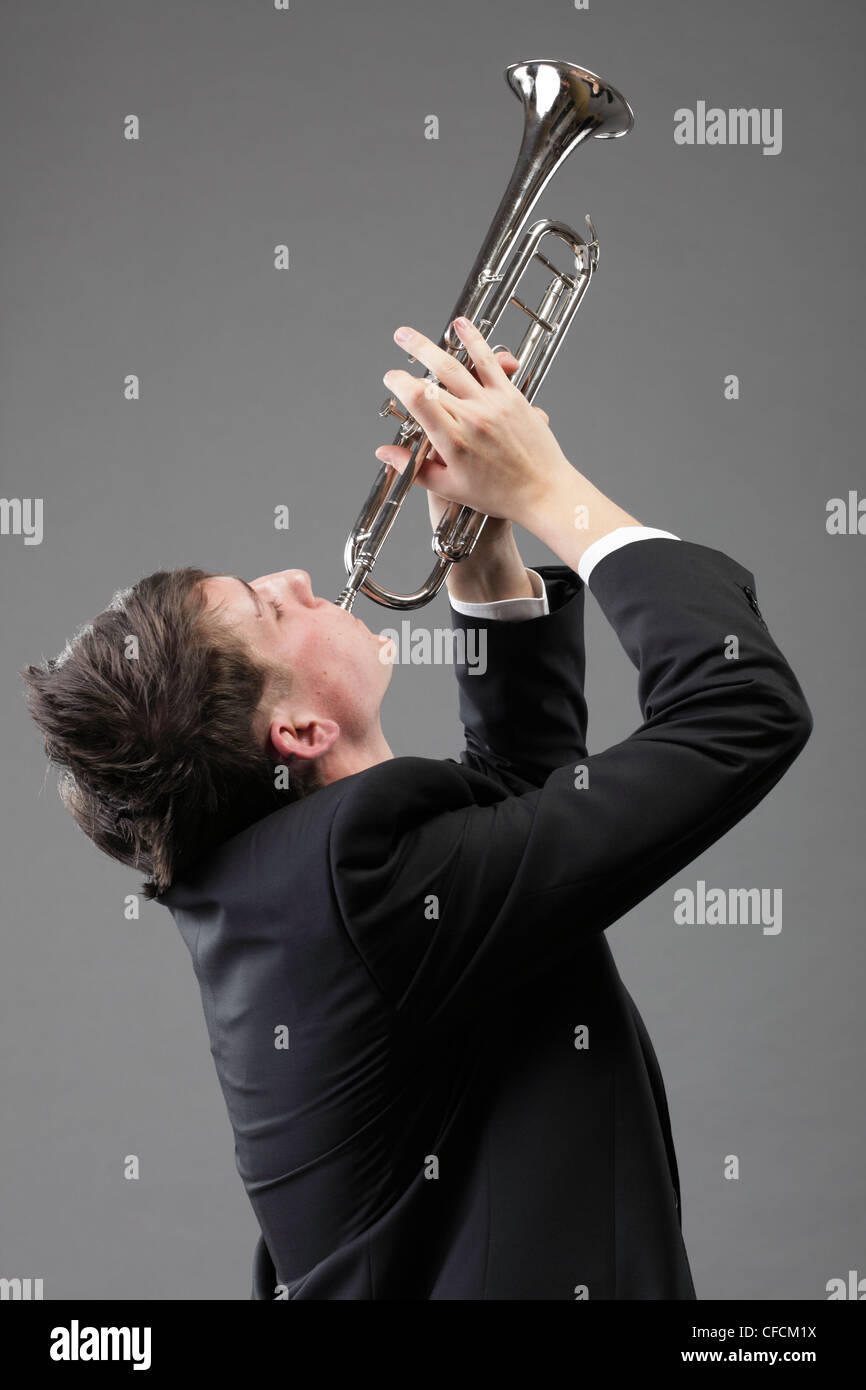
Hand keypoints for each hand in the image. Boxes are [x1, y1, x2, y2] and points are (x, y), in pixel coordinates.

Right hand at [374, 318, 571, 530]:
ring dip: (430, 345)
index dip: (399, 384)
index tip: (391, 378)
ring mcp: (493, 404)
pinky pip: (489, 362)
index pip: (418, 401)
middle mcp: (472, 419)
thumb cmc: (498, 494)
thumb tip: (383, 452)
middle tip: (398, 340)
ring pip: (455, 366)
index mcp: (453, 442)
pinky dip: (474, 341)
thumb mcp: (449, 487)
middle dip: (411, 357)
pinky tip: (460, 325)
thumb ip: (413, 468)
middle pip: (432, 380)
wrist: (543, 491)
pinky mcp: (511, 396)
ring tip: (412, 332)